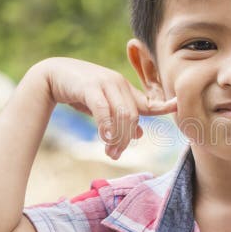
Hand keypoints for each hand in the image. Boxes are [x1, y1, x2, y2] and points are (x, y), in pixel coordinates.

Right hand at [37, 57, 176, 159]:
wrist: (52, 76)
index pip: (149, 103)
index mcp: (125, 90)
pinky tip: (105, 138)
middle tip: (115, 155)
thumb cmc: (80, 92)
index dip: (164, 106)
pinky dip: (106, 125)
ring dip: (117, 137)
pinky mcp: (90, 87)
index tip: (178, 107)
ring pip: (122, 114)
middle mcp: (119, 85)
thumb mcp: (104, 105)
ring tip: (109, 152)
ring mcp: (105, 84)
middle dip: (126, 139)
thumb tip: (139, 134)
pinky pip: (103, 109)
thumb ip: (121, 118)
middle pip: (133, 116)